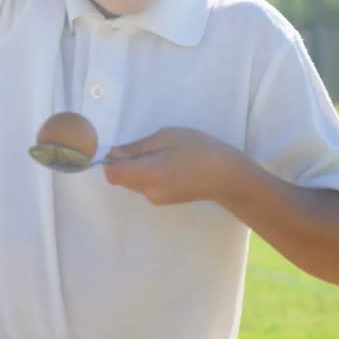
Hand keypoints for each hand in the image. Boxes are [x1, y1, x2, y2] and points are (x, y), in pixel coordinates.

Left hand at [103, 127, 244, 205]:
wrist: (228, 176)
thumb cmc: (200, 149)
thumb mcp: (168, 137)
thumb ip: (138, 146)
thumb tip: (113, 153)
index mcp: (147, 174)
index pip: (111, 174)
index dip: (110, 161)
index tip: (122, 148)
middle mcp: (147, 191)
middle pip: (121, 179)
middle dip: (125, 163)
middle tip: (149, 146)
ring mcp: (156, 199)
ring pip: (133, 183)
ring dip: (137, 168)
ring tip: (163, 153)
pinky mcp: (164, 201)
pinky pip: (146, 186)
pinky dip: (148, 174)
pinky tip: (170, 164)